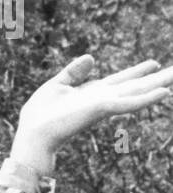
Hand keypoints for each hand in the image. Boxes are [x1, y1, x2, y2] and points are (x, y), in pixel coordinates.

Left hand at [11, 55, 172, 174]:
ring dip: (158, 86)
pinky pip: (128, 103)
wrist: (33, 135)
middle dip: (156, 78)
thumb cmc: (40, 115)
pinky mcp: (100, 110)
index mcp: (92, 93)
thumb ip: (74, 72)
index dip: (136, 72)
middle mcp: (102, 99)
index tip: (154, 64)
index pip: (120, 80)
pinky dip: (146, 99)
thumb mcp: (56, 85)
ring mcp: (104, 105)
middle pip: (134, 86)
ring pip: (137, 93)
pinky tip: (164, 93)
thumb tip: (92, 57)